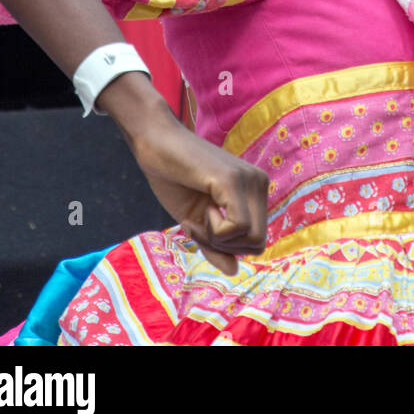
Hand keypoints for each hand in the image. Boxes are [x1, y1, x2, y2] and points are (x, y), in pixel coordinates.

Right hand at [130, 112, 267, 275]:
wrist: (154, 143)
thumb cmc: (174, 178)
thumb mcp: (197, 222)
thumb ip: (216, 246)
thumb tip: (235, 270)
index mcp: (254, 191)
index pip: (256, 240)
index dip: (228, 247)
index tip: (203, 226)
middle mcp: (259, 183)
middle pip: (257, 243)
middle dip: (225, 246)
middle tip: (200, 222)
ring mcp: (249, 179)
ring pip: (250, 238)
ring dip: (218, 238)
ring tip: (200, 212)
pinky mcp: (233, 180)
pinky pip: (237, 226)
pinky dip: (214, 229)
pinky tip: (203, 207)